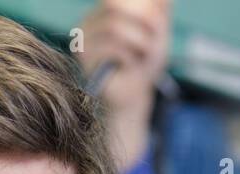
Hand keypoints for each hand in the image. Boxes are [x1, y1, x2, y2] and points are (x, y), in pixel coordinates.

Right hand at [76, 0, 172, 170]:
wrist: (132, 98)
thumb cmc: (143, 64)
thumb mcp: (157, 31)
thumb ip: (157, 9)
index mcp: (103, 10)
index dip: (144, 8)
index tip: (157, 24)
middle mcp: (88, 21)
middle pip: (117, 4)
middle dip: (144, 22)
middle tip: (153, 41)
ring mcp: (82, 40)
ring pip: (115, 26)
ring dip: (140, 42)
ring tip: (144, 56)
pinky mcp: (83, 59)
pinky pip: (112, 47)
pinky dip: (130, 56)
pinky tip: (130, 66)